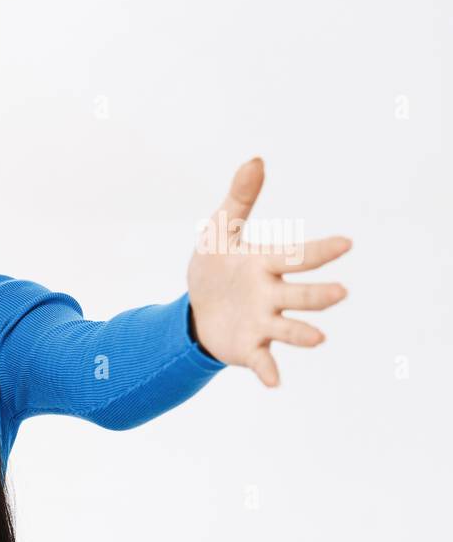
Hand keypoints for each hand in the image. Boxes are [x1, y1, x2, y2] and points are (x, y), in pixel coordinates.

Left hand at [186, 157, 351, 386]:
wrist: (196, 308)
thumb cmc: (216, 266)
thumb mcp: (220, 232)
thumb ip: (239, 199)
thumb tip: (255, 158)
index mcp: (267, 264)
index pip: (297, 256)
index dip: (320, 251)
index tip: (345, 243)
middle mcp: (272, 294)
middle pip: (299, 294)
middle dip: (318, 294)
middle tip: (340, 292)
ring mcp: (263, 322)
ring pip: (288, 328)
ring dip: (302, 332)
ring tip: (318, 337)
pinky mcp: (250, 347)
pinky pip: (263, 360)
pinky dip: (269, 370)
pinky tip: (274, 383)